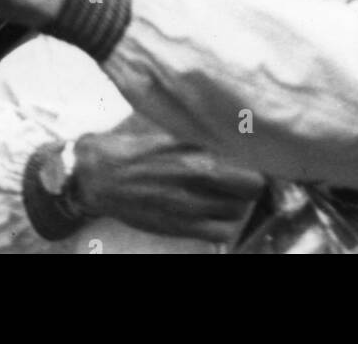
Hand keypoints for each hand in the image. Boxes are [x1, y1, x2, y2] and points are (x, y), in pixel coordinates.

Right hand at [73, 112, 263, 242]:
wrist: (99, 176)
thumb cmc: (133, 146)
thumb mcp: (168, 129)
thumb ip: (199, 131)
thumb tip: (228, 123)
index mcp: (195, 148)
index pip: (247, 159)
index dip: (257, 159)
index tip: (258, 157)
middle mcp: (196, 178)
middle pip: (251, 186)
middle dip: (253, 181)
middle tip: (245, 175)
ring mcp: (189, 206)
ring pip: (238, 211)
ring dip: (238, 202)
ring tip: (228, 193)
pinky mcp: (179, 227)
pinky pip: (219, 233)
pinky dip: (223, 224)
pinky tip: (215, 213)